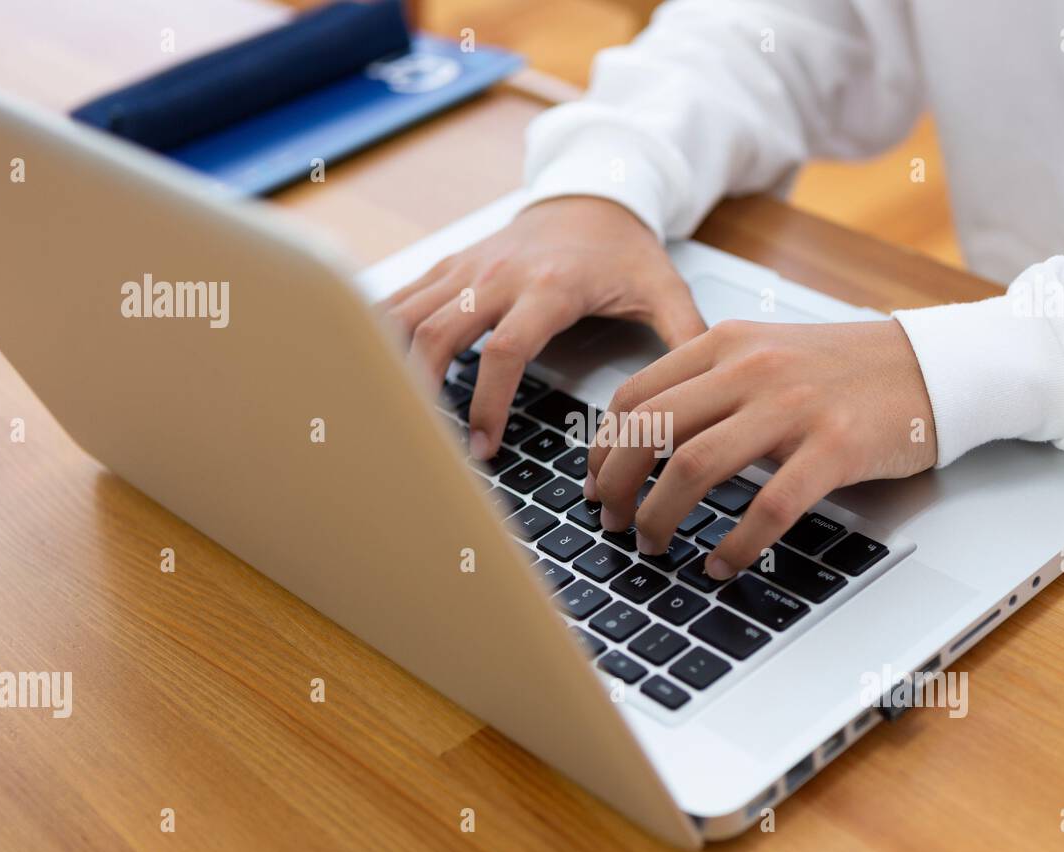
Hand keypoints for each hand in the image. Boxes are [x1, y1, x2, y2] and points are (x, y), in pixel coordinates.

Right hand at [385, 196, 705, 458]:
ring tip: (390, 415)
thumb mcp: (664, 290)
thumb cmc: (625, 249)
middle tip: (426, 442)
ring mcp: (468, 267)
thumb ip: (684, 341)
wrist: (593, 191)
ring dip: (390, 364)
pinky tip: (370, 367)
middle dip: (423, 393)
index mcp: (550, 287)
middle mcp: (499, 275)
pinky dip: (378, 330)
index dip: (488, 403)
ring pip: (405, 314)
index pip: (505, 350)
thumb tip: (693, 401)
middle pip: (437, 335)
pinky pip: (400, 297)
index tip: (483, 447)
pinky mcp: (450, 265)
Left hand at [587, 319, 936, 578]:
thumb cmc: (841, 369)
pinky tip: (721, 564)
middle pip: (650, 431)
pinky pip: (768, 507)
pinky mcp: (834, 448)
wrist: (927, 365)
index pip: (635, 396)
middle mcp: (751, 369)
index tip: (593, 483)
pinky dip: (735, 545)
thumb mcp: (763, 355)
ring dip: (660, 518)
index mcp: (726, 344)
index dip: (601, 448)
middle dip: (615, 486)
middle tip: (611, 522)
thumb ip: (708, 384)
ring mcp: (793, 407)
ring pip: (694, 468)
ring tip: (653, 545)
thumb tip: (643, 440)